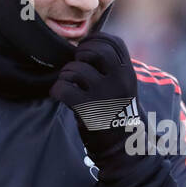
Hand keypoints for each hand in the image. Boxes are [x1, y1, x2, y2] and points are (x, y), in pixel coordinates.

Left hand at [48, 32, 140, 150]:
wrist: (121, 147)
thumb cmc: (117, 113)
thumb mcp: (125, 87)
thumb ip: (112, 68)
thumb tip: (89, 45)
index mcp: (129, 74)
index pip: (113, 42)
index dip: (95, 38)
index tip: (85, 45)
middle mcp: (119, 81)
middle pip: (96, 50)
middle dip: (81, 52)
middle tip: (76, 63)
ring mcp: (103, 94)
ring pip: (75, 69)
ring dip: (66, 74)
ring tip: (68, 83)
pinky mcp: (87, 109)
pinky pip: (63, 88)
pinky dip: (57, 89)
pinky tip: (60, 94)